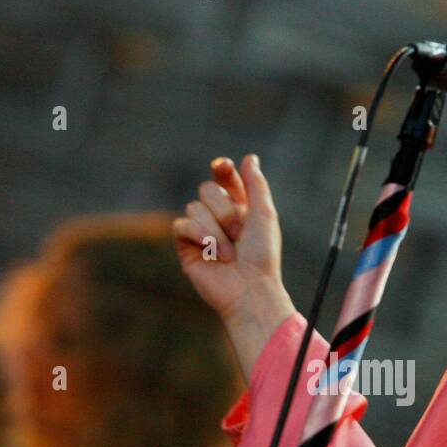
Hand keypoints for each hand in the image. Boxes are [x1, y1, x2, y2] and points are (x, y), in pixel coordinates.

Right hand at [172, 154, 296, 380]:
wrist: (250, 288)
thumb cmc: (262, 255)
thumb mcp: (265, 214)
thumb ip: (256, 184)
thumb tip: (249, 157)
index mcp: (240, 207)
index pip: (225, 179)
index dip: (222, 171)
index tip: (223, 167)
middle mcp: (219, 217)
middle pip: (207, 189)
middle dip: (224, 209)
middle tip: (239, 232)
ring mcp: (201, 232)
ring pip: (194, 206)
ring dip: (215, 230)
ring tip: (229, 253)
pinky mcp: (187, 247)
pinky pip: (181, 225)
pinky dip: (198, 235)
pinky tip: (211, 253)